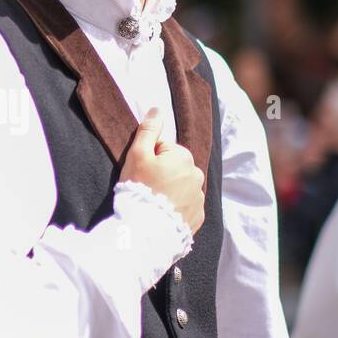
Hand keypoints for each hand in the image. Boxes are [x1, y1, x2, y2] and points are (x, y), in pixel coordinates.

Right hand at [119, 108, 204, 232]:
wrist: (145, 228)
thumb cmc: (139, 188)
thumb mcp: (138, 154)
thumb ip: (149, 130)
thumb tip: (157, 109)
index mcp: (184, 156)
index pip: (163, 150)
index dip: (149, 159)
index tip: (142, 173)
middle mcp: (197, 175)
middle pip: (174, 168)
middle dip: (162, 174)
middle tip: (146, 188)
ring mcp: (199, 198)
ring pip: (181, 187)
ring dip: (169, 191)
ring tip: (153, 203)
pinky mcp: (198, 217)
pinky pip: (186, 207)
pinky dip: (176, 208)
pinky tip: (162, 214)